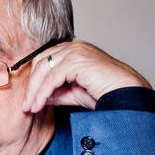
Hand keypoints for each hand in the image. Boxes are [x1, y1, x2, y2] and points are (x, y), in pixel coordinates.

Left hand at [20, 40, 151, 112]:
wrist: (127, 94)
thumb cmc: (106, 92)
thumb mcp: (74, 93)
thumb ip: (56, 92)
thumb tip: (38, 97)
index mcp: (74, 50)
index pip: (45, 61)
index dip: (35, 80)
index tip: (29, 99)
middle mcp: (73, 47)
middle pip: (40, 63)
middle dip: (31, 86)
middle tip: (26, 105)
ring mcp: (75, 51)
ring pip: (44, 70)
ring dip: (35, 91)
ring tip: (31, 108)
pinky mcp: (77, 60)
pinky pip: (52, 78)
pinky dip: (43, 92)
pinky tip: (39, 105)